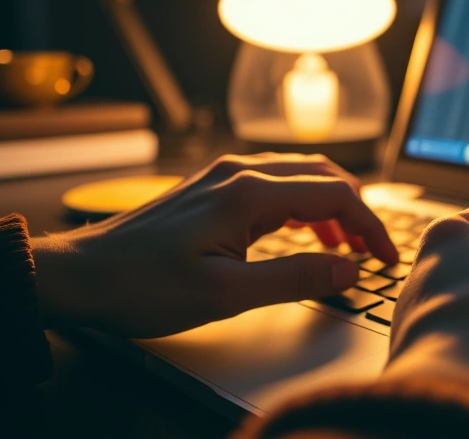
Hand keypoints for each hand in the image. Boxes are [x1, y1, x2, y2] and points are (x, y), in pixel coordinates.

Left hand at [32, 153, 397, 337]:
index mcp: (249, 194)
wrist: (81, 275)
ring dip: (331, 206)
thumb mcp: (226, 295)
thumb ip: (294, 278)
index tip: (387, 258)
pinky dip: (303, 204)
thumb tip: (349, 270)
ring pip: (300, 176)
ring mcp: (224, 176)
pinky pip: (275, 184)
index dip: (372, 226)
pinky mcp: (212, 188)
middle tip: (374, 250)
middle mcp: (240, 173)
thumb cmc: (143, 286)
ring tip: (346, 245)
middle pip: (324, 174)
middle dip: (358, 211)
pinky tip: (302, 232)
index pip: (336, 194)